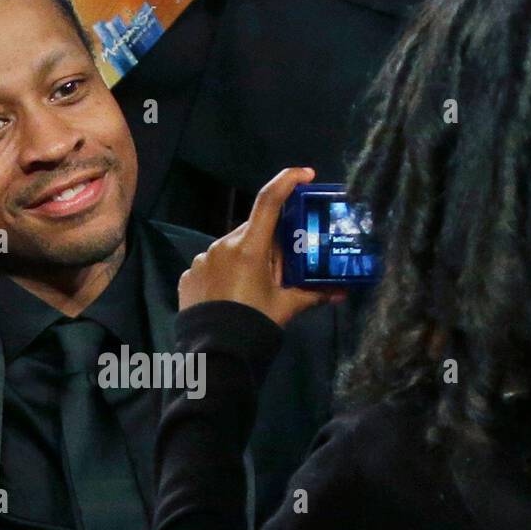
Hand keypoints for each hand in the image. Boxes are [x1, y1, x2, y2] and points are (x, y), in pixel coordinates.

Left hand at [178, 167, 342, 327]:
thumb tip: (341, 291)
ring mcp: (202, 259)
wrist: (214, 355)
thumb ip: (313, 293)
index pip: (269, 201)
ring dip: (246, 259)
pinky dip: (225, 273)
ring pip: (232, 248)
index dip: (287, 181)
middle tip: (282, 269)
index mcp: (249, 248)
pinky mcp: (189, 274)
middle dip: (270, 243)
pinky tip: (231, 296)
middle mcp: (223, 245)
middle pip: (253, 230)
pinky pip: (212, 265)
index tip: (304, 174)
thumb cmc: (254, 326)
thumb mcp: (286, 307)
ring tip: (254, 290)